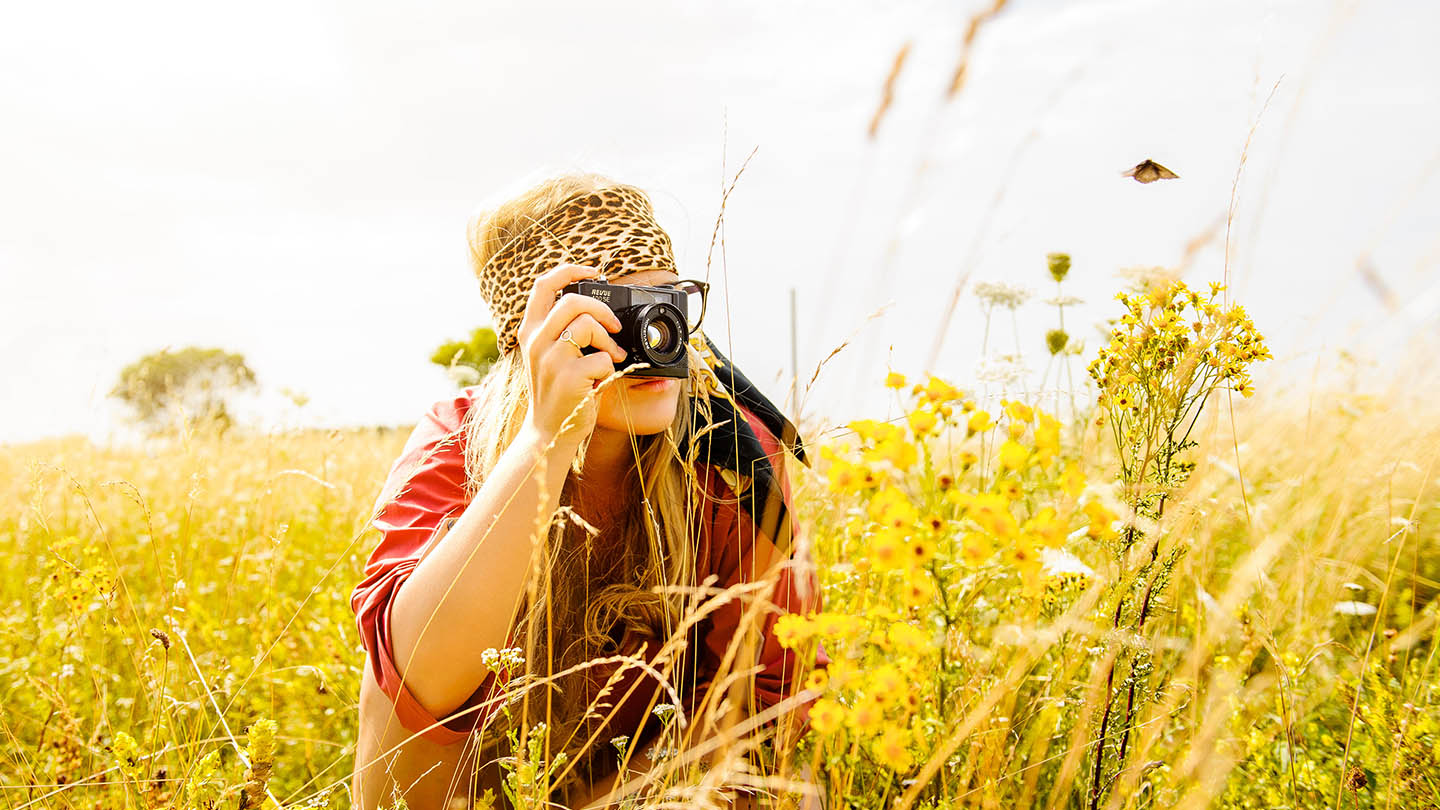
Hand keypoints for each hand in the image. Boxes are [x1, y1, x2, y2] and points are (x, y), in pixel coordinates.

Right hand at [515, 263, 627, 443]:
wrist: (549, 432)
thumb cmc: (558, 392)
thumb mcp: (551, 355)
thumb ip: (564, 331)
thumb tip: (599, 310)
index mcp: (531, 332)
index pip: (543, 285)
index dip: (570, 270)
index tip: (594, 271)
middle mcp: (536, 342)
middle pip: (572, 300)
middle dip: (601, 309)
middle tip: (613, 327)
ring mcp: (551, 359)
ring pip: (587, 325)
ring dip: (608, 341)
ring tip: (611, 356)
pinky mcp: (568, 378)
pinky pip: (602, 359)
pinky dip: (610, 368)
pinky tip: (601, 381)